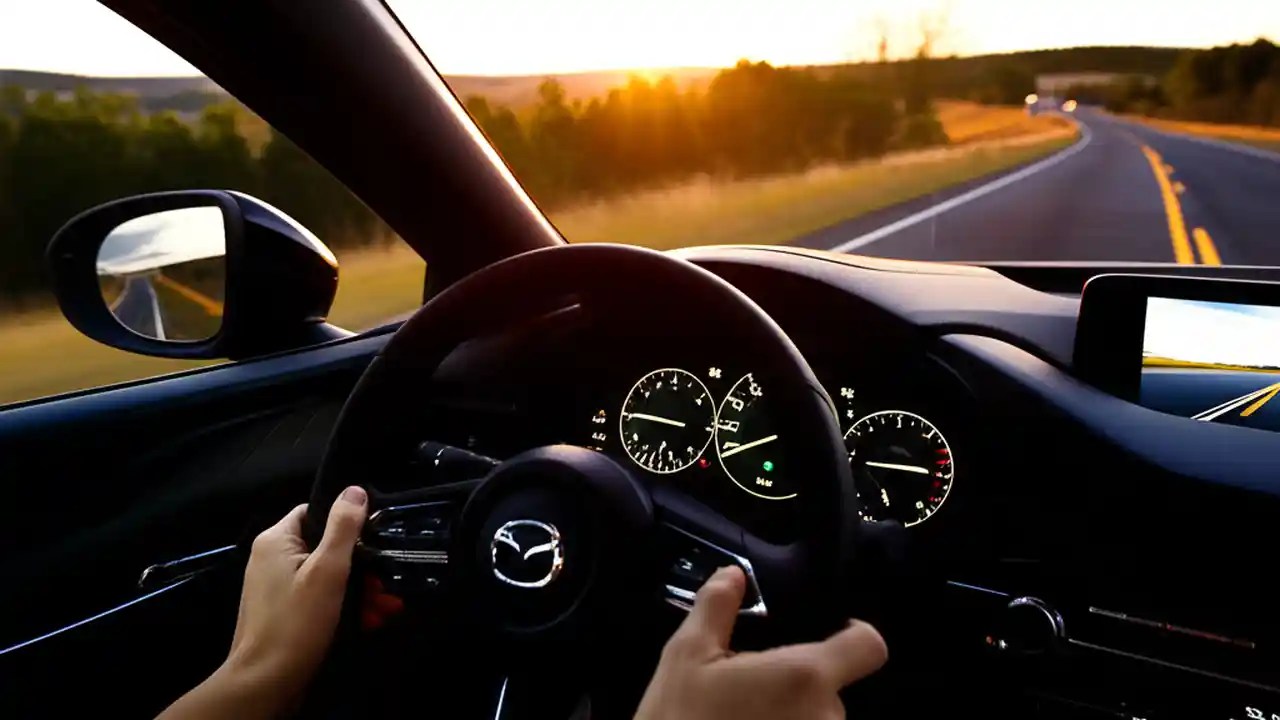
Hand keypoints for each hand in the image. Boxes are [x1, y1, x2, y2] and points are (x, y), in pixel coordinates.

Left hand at [158, 486, 367, 719]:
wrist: (265, 682)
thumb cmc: (296, 621)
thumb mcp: (327, 570)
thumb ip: (343, 528)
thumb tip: (355, 489)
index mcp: (275, 540)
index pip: (314, 512)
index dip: (345, 522)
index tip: (373, 538)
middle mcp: (270, 559)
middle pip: (324, 547)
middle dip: (360, 566)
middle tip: (386, 584)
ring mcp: (275, 587)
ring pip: (325, 576)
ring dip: (358, 589)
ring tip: (385, 607)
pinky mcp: (283, 612)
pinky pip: (317, 598)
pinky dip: (341, 606)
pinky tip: (368, 620)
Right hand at [635, 566, 886, 719]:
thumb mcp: (685, 657)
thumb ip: (716, 608)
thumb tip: (733, 574)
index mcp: (804, 676)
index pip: (868, 646)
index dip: (853, 635)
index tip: (831, 637)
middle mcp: (827, 718)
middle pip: (832, 688)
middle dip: (799, 687)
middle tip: (750, 693)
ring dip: (792, 718)